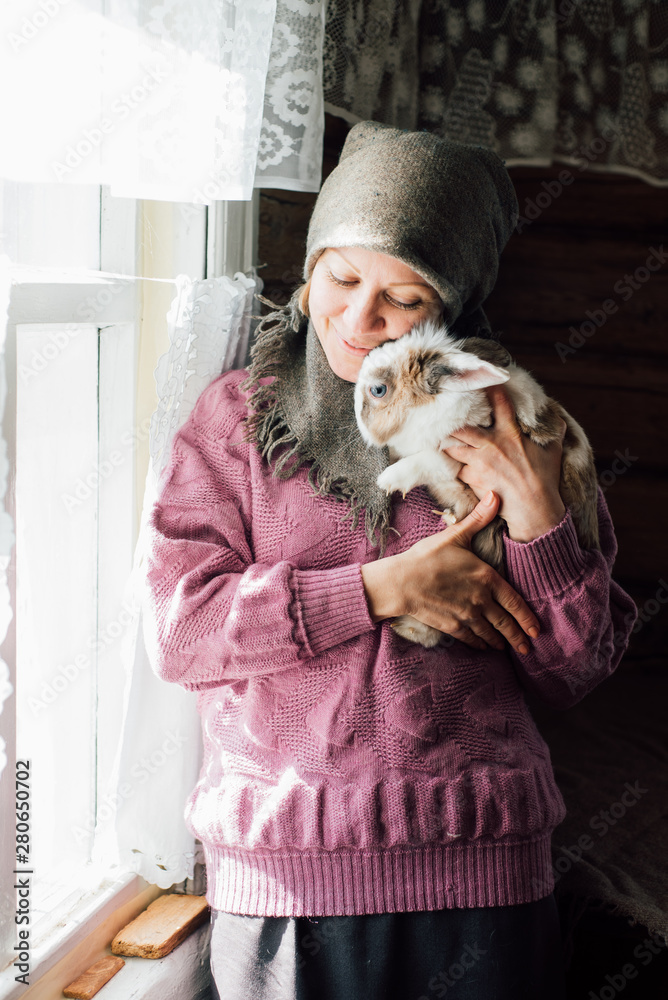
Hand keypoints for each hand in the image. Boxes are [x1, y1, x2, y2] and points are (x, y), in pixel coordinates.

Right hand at [361, 491, 539, 653]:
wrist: (402, 582)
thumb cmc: (427, 557)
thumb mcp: (455, 535)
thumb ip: (478, 518)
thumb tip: (495, 495)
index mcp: (486, 578)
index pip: (514, 601)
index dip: (527, 617)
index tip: (536, 629)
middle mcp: (480, 600)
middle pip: (504, 622)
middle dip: (518, 636)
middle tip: (527, 648)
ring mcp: (466, 615)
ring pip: (489, 633)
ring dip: (500, 641)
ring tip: (507, 647)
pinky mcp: (451, 626)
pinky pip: (470, 638)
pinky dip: (479, 644)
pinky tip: (483, 646)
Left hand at [442, 385, 565, 541]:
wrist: (533, 508)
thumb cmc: (545, 478)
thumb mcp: (554, 450)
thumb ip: (554, 430)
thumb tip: (557, 417)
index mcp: (510, 433)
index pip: (499, 404)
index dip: (490, 390)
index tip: (483, 383)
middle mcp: (491, 444)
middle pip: (461, 426)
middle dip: (452, 421)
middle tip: (447, 417)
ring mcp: (479, 461)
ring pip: (452, 446)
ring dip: (447, 443)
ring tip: (442, 439)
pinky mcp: (471, 478)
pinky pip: (458, 469)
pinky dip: (458, 467)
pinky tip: (456, 465)